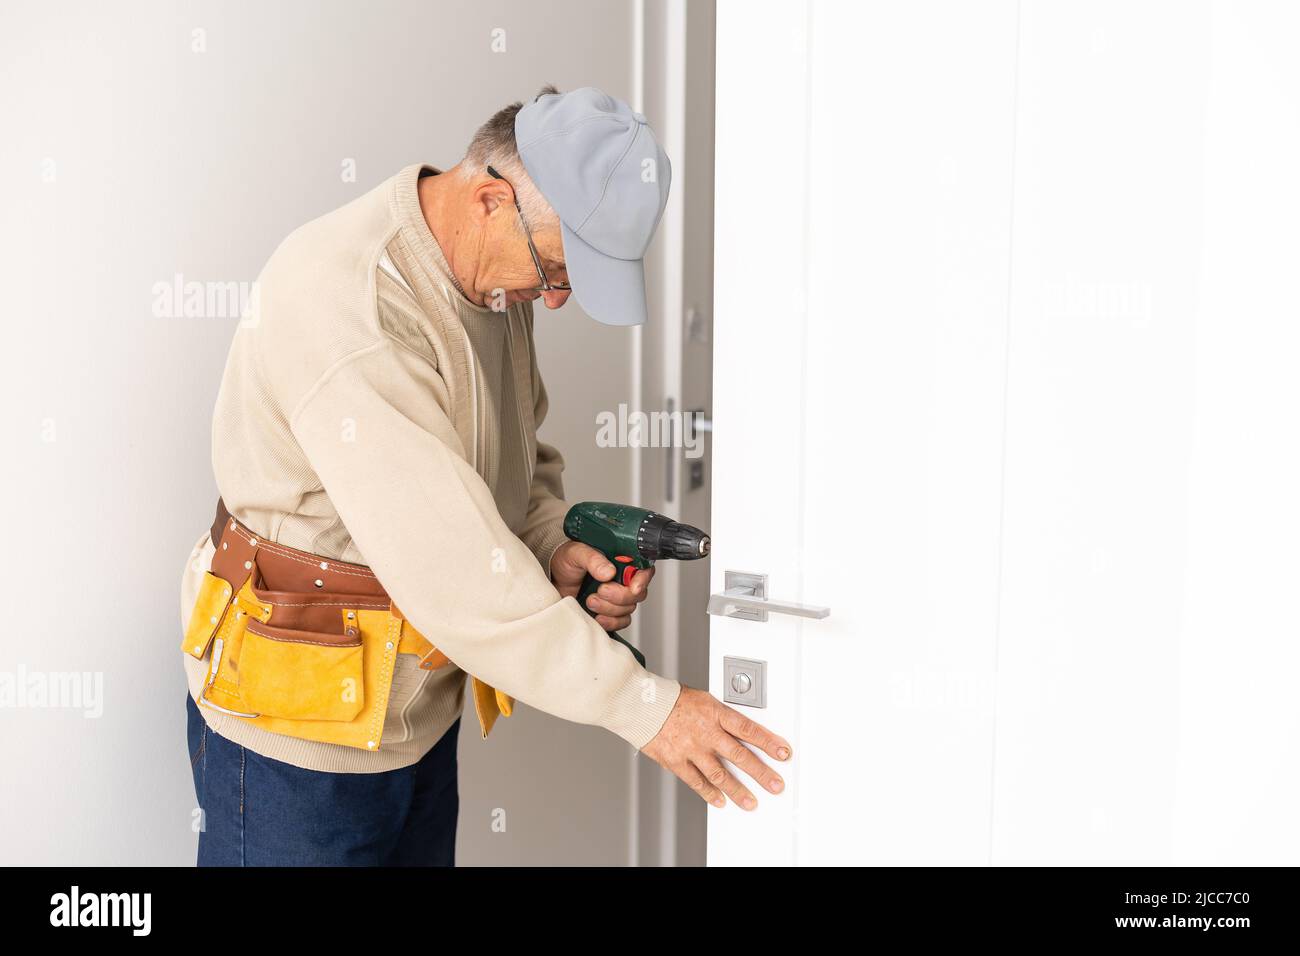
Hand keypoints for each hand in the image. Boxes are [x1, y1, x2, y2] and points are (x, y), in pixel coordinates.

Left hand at [550, 540, 654, 630]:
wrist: (554, 579)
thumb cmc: (567, 561)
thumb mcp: (576, 552)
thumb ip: (593, 559)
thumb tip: (608, 571)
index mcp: (621, 560)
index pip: (644, 569)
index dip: (642, 579)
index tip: (633, 587)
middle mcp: (623, 579)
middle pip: (638, 593)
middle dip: (619, 596)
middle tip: (600, 590)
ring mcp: (617, 596)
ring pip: (628, 609)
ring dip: (609, 608)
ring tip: (591, 600)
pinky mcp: (610, 611)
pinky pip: (621, 622)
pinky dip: (610, 621)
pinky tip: (597, 616)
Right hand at [641, 686, 790, 809]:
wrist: (643, 704)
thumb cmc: (674, 700)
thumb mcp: (705, 700)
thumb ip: (723, 718)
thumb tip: (743, 732)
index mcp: (715, 713)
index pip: (748, 729)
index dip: (768, 742)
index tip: (783, 753)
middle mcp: (706, 732)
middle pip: (739, 755)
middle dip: (760, 772)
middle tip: (775, 785)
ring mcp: (691, 749)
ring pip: (719, 774)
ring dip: (737, 790)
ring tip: (751, 802)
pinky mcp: (676, 761)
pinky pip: (696, 781)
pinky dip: (709, 793)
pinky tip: (720, 801)